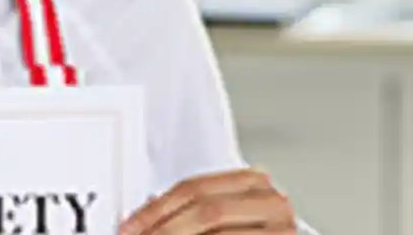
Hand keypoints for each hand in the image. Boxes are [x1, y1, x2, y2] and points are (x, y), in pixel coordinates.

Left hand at [119, 168, 295, 234]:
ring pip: (220, 233)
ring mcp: (283, 228)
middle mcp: (272, 202)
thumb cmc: (244, 231)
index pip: (193, 188)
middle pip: (207, 210)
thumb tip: (141, 226)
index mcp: (253, 183)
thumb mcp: (218, 216)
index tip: (129, 229)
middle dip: (166, 229)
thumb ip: (188, 214)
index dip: (155, 210)